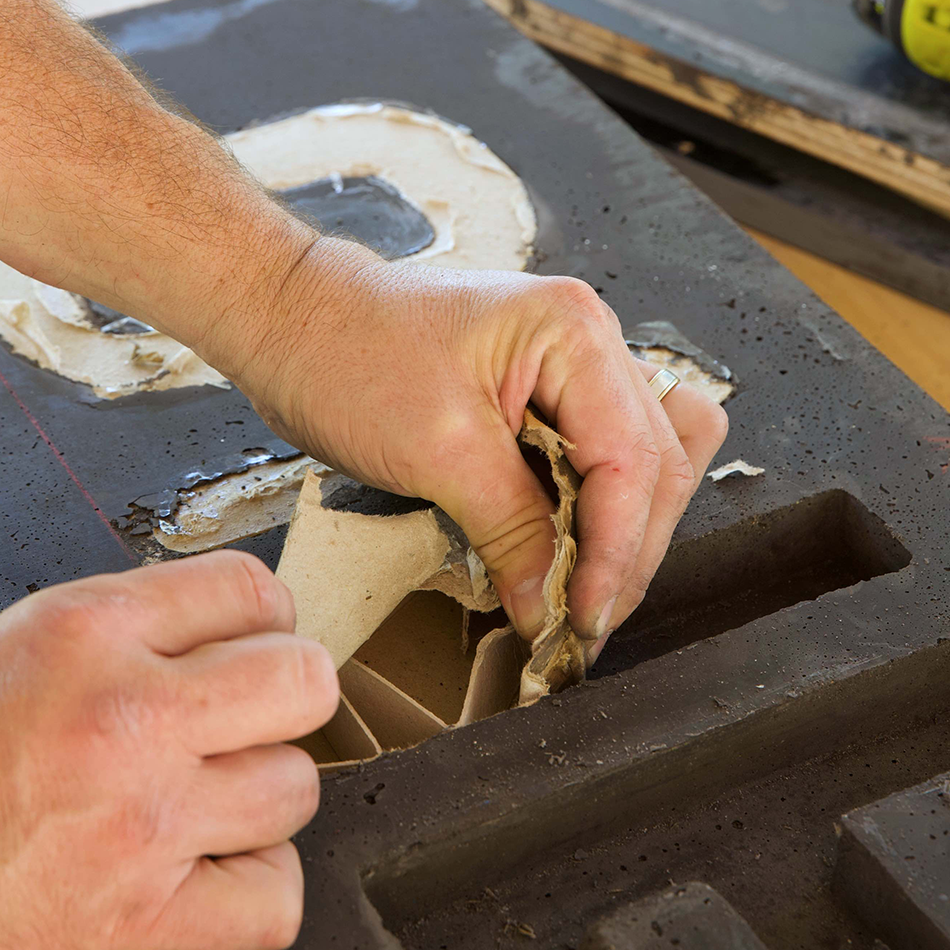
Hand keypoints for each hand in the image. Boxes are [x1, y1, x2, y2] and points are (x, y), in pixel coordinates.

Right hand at [0, 551, 336, 949]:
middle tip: (251, 715)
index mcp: (97, 629)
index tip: (252, 645)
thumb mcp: (35, 633)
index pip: (254, 589)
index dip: (269, 619)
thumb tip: (245, 634)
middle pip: (304, 683)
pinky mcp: (136, 913)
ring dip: (267, 793)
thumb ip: (149, 624)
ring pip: (296, 789)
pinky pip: (271, 903)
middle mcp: (131, 715)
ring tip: (217, 795)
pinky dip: (263, 888)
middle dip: (290, 694)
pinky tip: (223, 866)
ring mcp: (142, 819)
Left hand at [239, 240, 728, 644]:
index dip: (618, 553)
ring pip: (638, 473)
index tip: (586, 620)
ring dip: (618, 542)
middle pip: (652, 470)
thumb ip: (511, 529)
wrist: (296, 322)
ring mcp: (572, 375)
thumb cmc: (348, 354)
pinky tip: (565, 559)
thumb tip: (552, 606)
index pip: (632, 463)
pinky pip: (596, 469)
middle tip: (582, 627)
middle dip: (623, 555)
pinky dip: (589, 520)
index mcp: (574, 335)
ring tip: (578, 602)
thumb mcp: (437, 450)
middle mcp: (589, 347)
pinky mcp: (545, 403)